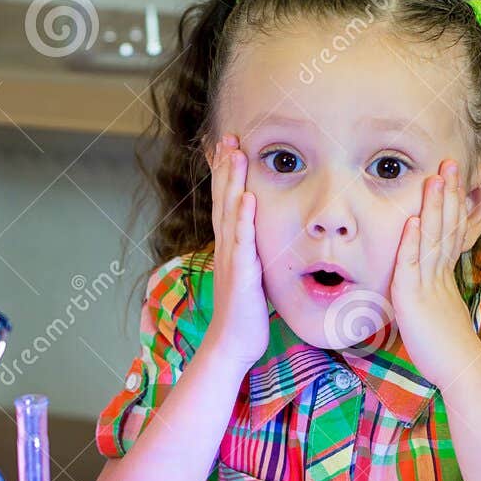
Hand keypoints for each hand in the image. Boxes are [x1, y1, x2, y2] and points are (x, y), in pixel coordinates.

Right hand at [204, 135, 270, 370]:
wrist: (232, 344)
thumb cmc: (244, 313)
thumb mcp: (248, 276)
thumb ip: (251, 253)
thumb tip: (258, 238)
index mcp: (229, 247)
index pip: (225, 203)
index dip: (224, 175)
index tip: (226, 147)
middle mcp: (226, 248)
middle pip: (223, 200)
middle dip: (224, 167)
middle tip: (227, 136)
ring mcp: (232, 260)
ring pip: (231, 213)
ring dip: (232, 182)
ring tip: (236, 153)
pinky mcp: (242, 275)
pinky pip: (243, 243)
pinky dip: (245, 220)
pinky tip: (249, 199)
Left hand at [390, 159, 480, 389]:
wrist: (460, 370)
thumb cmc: (446, 350)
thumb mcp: (438, 314)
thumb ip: (431, 296)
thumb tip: (426, 292)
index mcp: (444, 276)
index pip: (449, 232)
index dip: (451, 204)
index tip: (451, 180)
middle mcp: (439, 275)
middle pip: (445, 226)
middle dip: (447, 194)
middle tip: (449, 163)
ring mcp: (429, 285)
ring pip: (431, 238)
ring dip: (432, 207)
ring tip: (435, 177)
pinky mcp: (415, 299)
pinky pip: (412, 265)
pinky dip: (411, 241)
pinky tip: (411, 220)